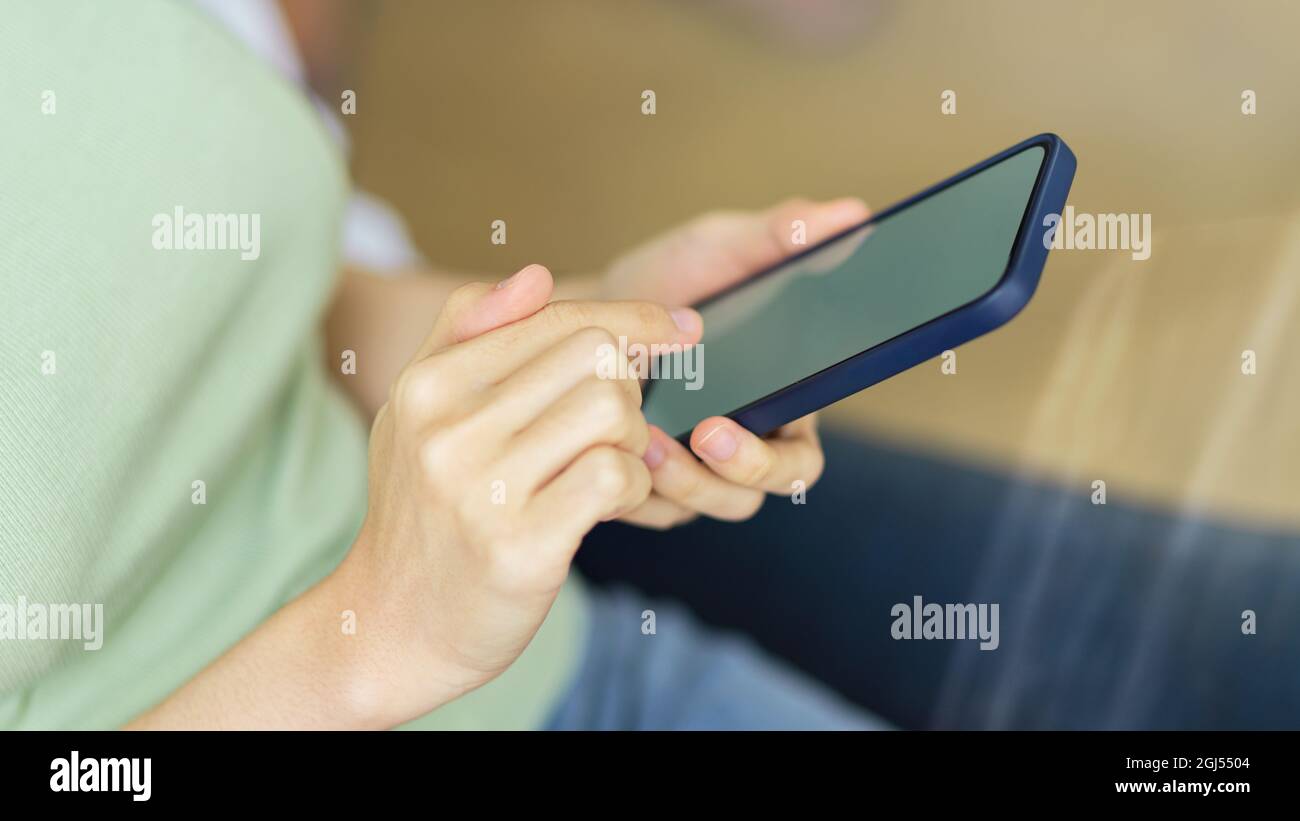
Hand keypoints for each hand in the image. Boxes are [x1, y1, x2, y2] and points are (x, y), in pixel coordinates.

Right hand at [333, 264, 701, 723]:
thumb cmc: (421, 510)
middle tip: (614, 428)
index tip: (679, 329)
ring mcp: (482, 489)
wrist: (392, 625)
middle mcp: (448, 430)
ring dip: (632, 440)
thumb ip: (468, 334)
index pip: (555, 319)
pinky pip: (616, 477)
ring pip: (611, 412)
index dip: (631, 319)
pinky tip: (611, 505)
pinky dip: (634, 487)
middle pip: (595, 358)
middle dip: (627, 389)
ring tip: (607, 468)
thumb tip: (537, 274)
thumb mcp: (417, 412)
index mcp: (428, 385)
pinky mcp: (522, 545)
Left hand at [600, 197, 869, 528]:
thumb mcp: (720, 248)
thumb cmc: (670, 278)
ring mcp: (692, 474)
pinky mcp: (646, 486)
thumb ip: (779, 236)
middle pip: (752, 497)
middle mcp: (741, 449)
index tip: (717, 429)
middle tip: (680, 439)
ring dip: (671, 484)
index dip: (768, 461)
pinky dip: (626, 488)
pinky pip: (647, 509)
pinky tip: (596, 449)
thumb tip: (852, 212)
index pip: (800, 464)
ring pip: (698, 508)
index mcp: (779, 407)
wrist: (591, 308)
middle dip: (720, 478)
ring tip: (633, 435)